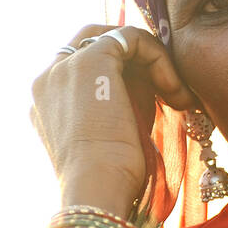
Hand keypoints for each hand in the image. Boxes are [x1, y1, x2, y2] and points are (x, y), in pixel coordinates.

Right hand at [30, 25, 197, 209]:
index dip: (126, 76)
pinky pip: (131, 38)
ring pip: (115, 39)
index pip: (86, 68)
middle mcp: (48, 79)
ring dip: (154, 62)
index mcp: (48, 102)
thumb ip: (122, 107)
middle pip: (96, 45)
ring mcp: (64, 66)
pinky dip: (159, 59)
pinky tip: (174, 92)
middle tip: (171, 90)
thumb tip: (155, 87)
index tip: (158, 100)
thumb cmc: (111, 181)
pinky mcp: (91, 59)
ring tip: (178, 96)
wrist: (98, 190)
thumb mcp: (114, 138)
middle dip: (138, 62)